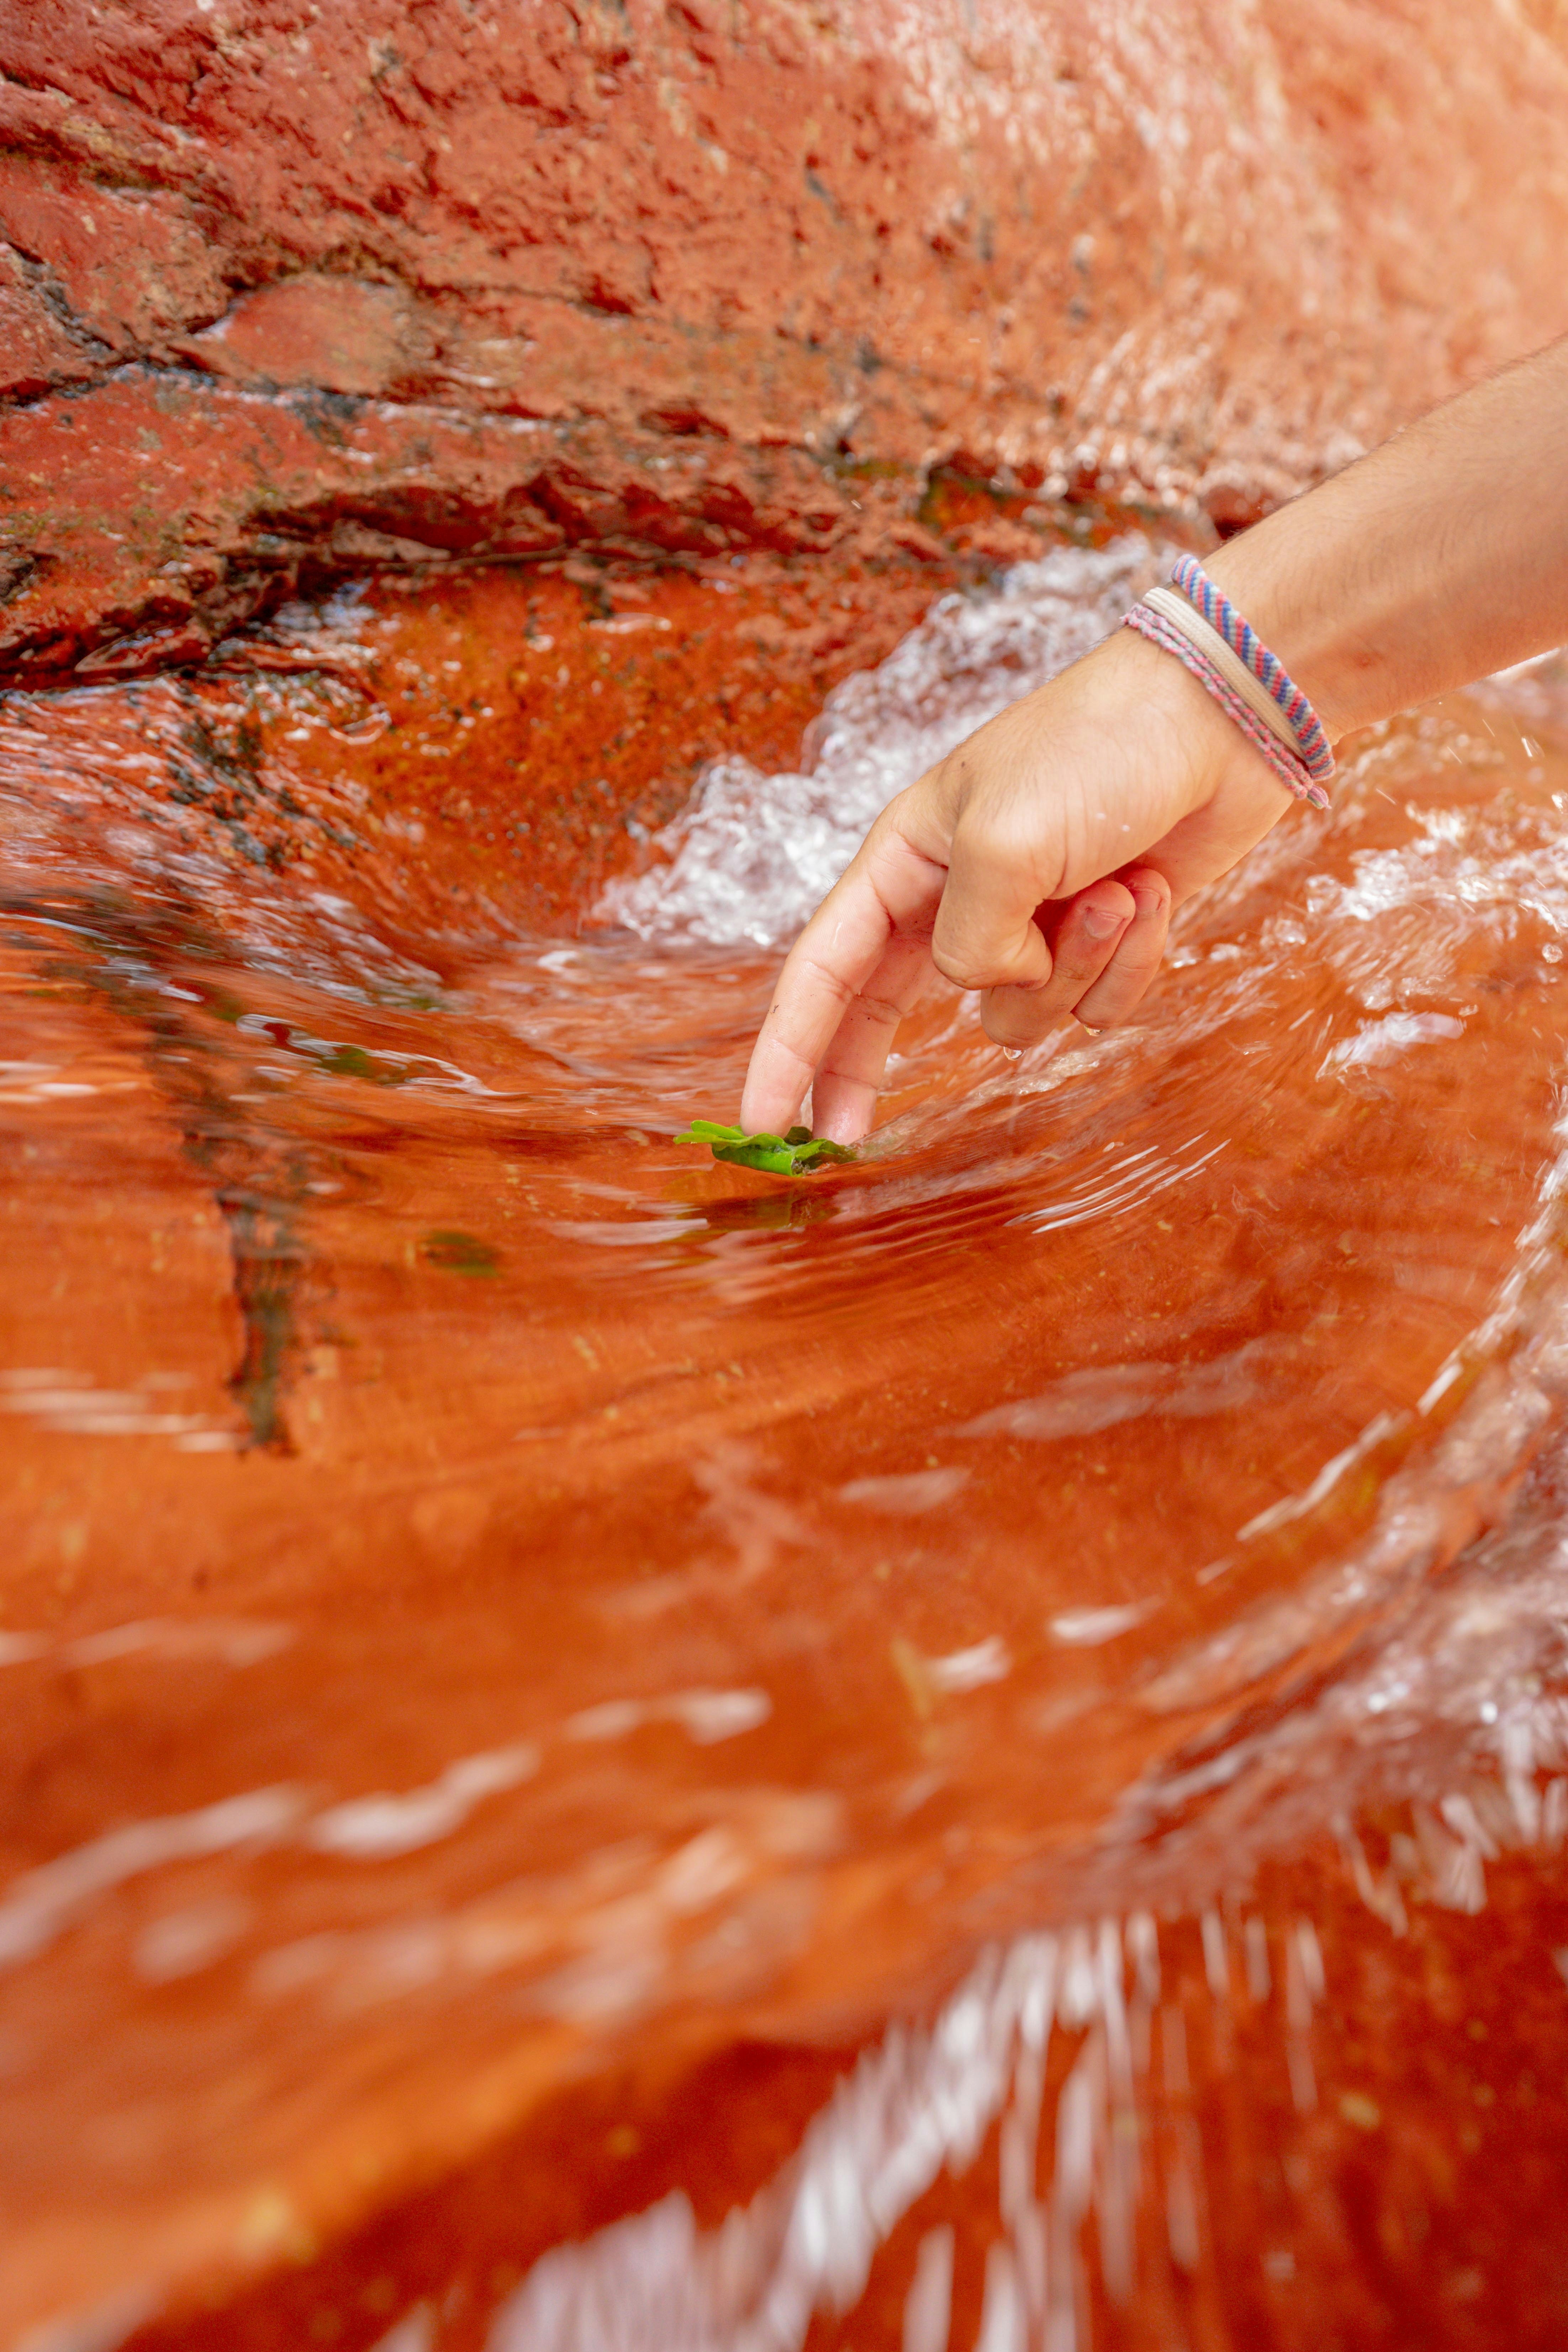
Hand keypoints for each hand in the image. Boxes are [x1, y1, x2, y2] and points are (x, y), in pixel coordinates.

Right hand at [740, 625, 1300, 1143]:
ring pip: (1017, 1017)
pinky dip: (1129, 963)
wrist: (1220, 719)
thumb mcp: (1001, 843)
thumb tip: (995, 989)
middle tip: (842, 1135)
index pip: (821, 969)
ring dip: (1075, 966)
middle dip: (864, 1069)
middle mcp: (955, 899)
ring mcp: (1028, 926)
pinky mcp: (1097, 945)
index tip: (757, 1122)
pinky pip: (1093, 1010)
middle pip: (882, 1013)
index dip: (786, 1049)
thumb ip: (970, 942)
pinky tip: (1152, 895)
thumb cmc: (1097, 750)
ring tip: (1113, 889)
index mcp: (906, 861)